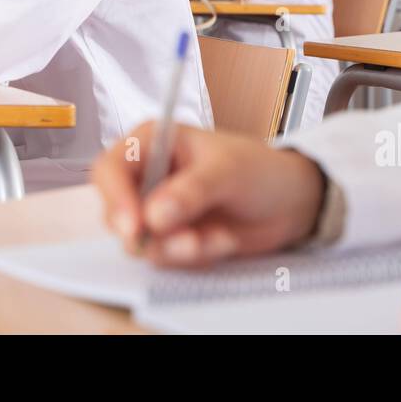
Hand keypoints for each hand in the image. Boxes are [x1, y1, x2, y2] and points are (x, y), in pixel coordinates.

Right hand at [92, 122, 326, 266]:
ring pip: (141, 243)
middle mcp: (147, 177)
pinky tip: (223, 239)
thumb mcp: (227, 171)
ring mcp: (157, 211)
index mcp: (152, 143)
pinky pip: (166, 259)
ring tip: (217, 238)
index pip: (111, 169)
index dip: (115, 197)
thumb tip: (154, 215)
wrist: (289, 203)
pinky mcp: (171, 240)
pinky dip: (195, 256)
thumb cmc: (258, 169)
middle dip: (151, 234)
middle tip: (187, 242)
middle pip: (117, 212)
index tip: (134, 226)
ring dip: (179, 248)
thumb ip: (191, 191)